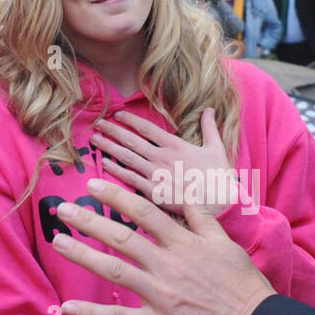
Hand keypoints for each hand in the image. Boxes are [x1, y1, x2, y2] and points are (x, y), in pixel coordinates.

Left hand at [51, 178, 273, 314]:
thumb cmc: (244, 287)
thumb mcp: (226, 244)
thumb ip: (201, 219)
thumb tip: (185, 195)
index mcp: (185, 243)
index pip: (145, 211)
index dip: (116, 195)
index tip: (93, 184)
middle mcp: (168, 264)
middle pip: (121, 236)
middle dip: (89, 220)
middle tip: (61, 209)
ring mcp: (161, 294)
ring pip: (115, 270)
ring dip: (83, 256)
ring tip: (58, 243)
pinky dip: (92, 314)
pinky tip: (67, 308)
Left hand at [90, 106, 235, 216]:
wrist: (220, 205)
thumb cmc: (219, 178)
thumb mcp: (217, 148)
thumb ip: (210, 128)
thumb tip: (209, 109)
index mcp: (176, 146)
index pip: (147, 128)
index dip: (130, 120)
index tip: (117, 114)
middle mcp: (162, 158)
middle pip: (131, 141)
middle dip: (113, 131)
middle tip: (97, 124)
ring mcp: (156, 175)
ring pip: (127, 158)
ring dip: (109, 147)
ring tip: (95, 139)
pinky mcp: (154, 193)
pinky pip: (130, 179)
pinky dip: (116, 170)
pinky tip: (104, 164)